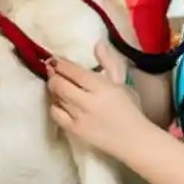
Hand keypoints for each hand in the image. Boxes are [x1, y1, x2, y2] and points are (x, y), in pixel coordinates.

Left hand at [46, 41, 152, 158]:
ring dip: (53, 88)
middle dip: (53, 75)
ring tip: (55, 82)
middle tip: (51, 69)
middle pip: (61, 84)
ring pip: (57, 98)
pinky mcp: (75, 131)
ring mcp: (80, 118)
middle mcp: (89, 102)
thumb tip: (98, 43)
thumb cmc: (129, 108)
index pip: (75, 72)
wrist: (133, 140)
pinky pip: (56, 114)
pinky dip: (54, 105)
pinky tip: (59, 101)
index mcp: (102, 87)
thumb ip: (107, 62)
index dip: (61, 64)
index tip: (55, 59)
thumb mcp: (121, 82)